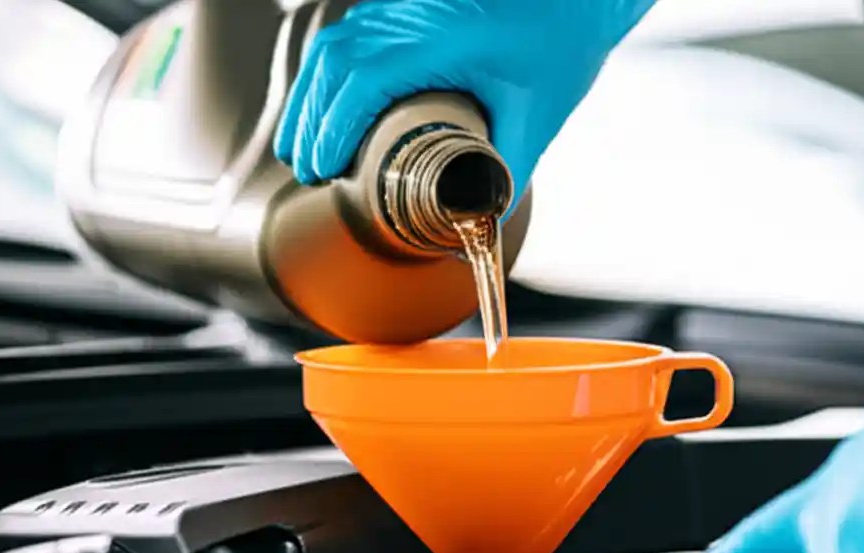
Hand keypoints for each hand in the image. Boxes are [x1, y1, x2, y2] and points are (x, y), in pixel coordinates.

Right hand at [275, 0, 655, 213]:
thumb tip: (484, 220)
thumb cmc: (561, 40)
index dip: (333, 129)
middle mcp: (410, 17)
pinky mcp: (405, 5)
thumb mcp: (537, 115)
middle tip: (306, 170)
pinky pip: (350, 34)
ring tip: (302, 146)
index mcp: (437, 41)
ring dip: (312, 97)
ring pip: (334, 47)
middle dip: (310, 121)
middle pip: (333, 65)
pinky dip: (330, 72)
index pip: (362, 83)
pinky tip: (325, 103)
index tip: (322, 168)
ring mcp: (403, 6)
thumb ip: (508, 169)